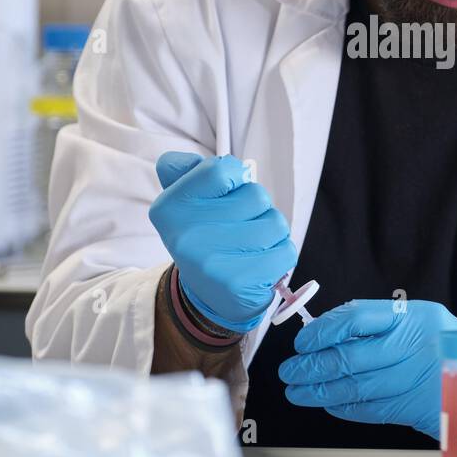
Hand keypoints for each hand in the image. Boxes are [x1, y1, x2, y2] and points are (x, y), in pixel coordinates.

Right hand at [148, 152, 295, 333]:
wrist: (207, 296)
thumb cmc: (205, 236)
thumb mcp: (186, 200)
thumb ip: (186, 171)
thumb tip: (187, 160)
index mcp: (170, 207)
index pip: (222, 169)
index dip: (236, 177)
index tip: (229, 193)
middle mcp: (186, 235)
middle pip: (257, 196)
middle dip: (258, 208)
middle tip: (240, 226)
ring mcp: (212, 263)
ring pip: (275, 223)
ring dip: (272, 232)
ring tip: (252, 245)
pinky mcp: (240, 285)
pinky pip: (286, 251)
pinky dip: (281, 255)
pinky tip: (260, 263)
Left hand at [278, 299, 456, 445]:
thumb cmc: (452, 348)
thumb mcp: (422, 321)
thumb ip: (382, 325)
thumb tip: (329, 332)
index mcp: (415, 317)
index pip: (358, 316)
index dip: (324, 330)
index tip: (304, 341)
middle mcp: (415, 346)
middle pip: (351, 357)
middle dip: (313, 367)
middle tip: (290, 372)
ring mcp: (417, 379)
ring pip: (356, 387)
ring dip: (321, 392)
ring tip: (298, 392)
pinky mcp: (417, 408)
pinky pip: (371, 409)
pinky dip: (345, 409)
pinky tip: (329, 405)